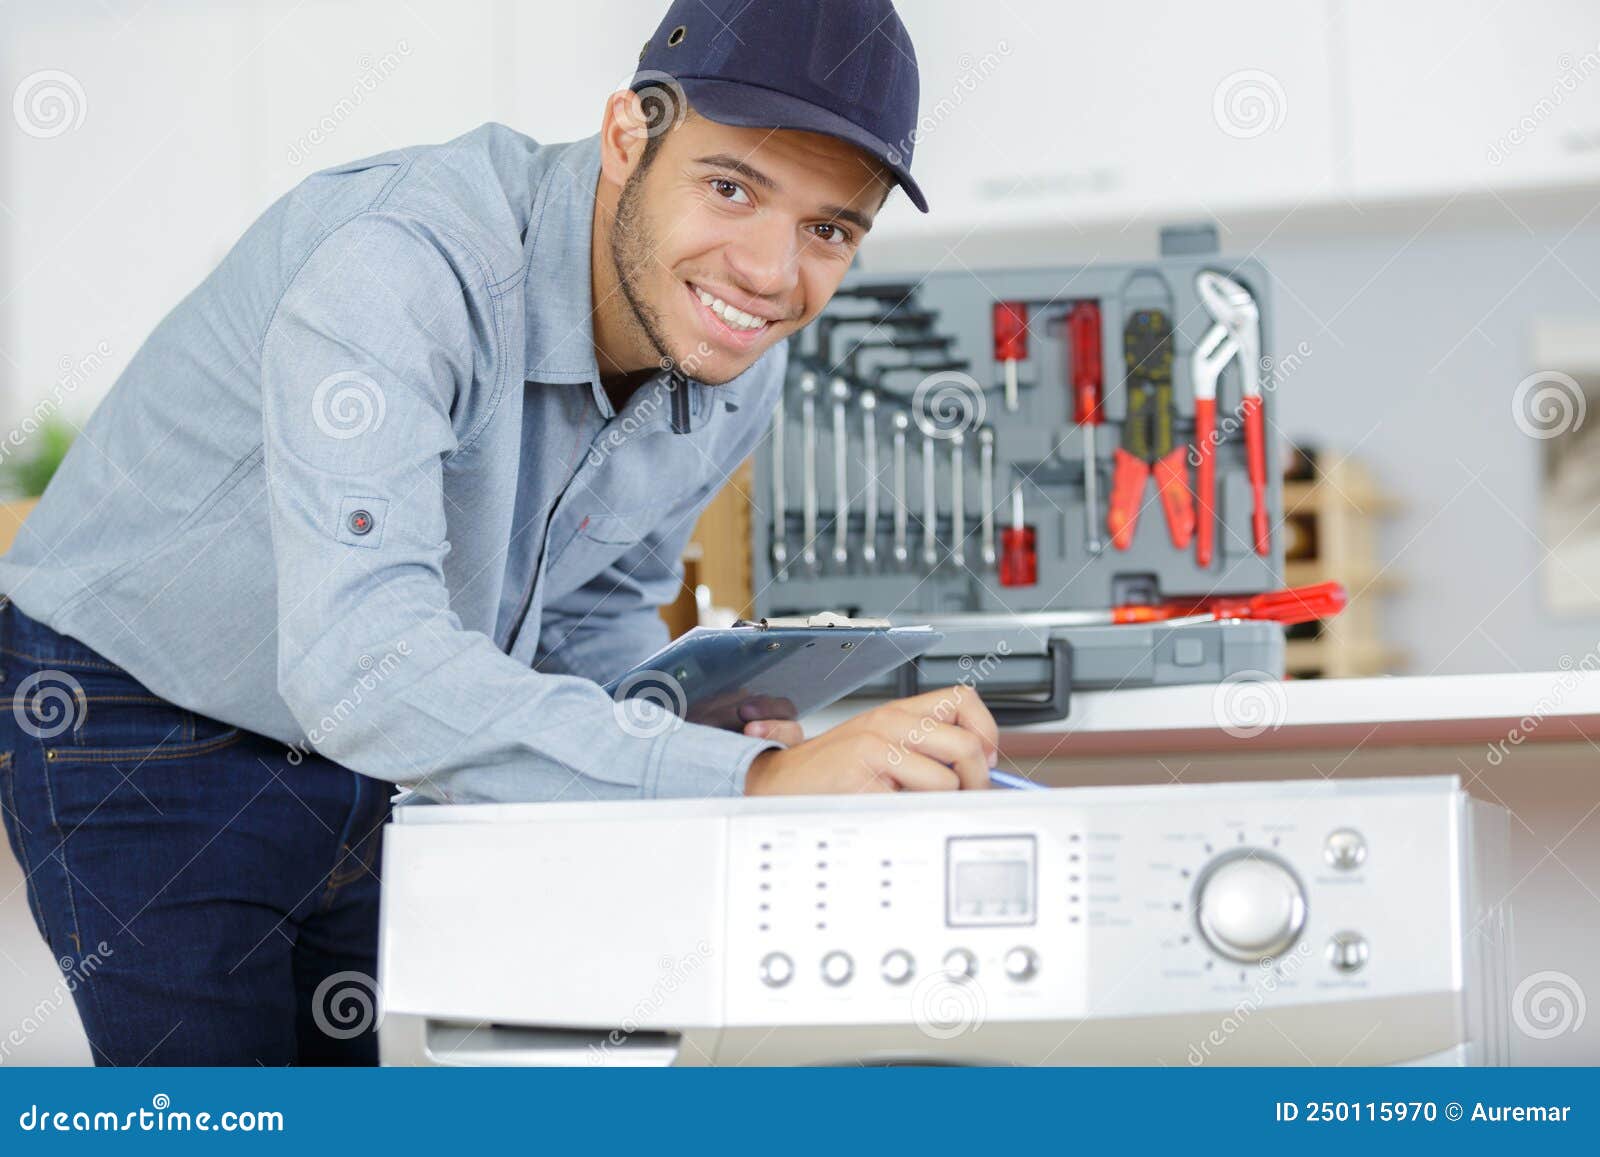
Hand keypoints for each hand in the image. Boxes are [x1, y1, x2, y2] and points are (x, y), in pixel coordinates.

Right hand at [743, 684, 997, 795]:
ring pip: (947, 777)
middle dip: (978, 779)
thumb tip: (978, 775)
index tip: (985, 757)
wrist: (779, 782)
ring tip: (922, 804)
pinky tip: (894, 808)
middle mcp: (892, 721)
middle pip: (967, 744)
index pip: (963, 699)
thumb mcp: (881, 750)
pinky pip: (916, 798)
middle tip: (966, 795)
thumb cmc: (831, 773)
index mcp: (899, 711)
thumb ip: (923, 752)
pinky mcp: (867, 769)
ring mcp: (879, 744)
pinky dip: (915, 811)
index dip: (986, 730)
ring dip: (944, 801)